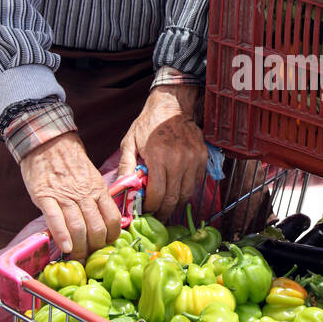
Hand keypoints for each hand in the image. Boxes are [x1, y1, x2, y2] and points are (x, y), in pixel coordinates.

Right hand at [19, 132, 121, 260]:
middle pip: (97, 228)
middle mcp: (85, 195)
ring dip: (79, 248)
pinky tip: (64, 248)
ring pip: (78, 228)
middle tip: (89, 256)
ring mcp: (65, 196)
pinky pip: (56, 220)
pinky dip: (62, 236)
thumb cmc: (70, 163)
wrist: (48, 142)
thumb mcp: (91, 177)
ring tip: (76, 257)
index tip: (105, 245)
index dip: (112, 237)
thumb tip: (103, 220)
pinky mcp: (45, 196)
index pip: (113, 219)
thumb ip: (97, 198)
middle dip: (94, 247)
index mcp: (98, 190)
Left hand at [118, 84, 206, 219]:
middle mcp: (178, 161)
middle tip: (156, 216)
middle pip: (173, 198)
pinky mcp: (202, 158)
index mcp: (159, 158)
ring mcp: (193, 160)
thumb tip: (120, 188)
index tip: (145, 211)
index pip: (157, 194)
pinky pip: (195, 183)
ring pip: (186, 194)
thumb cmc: (147, 124)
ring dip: (175, 204)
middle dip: (163, 212)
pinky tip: (176, 189)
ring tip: (165, 205)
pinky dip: (186, 190)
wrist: (171, 105)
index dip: (151, 207)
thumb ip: (126, 166)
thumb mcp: (129, 142)